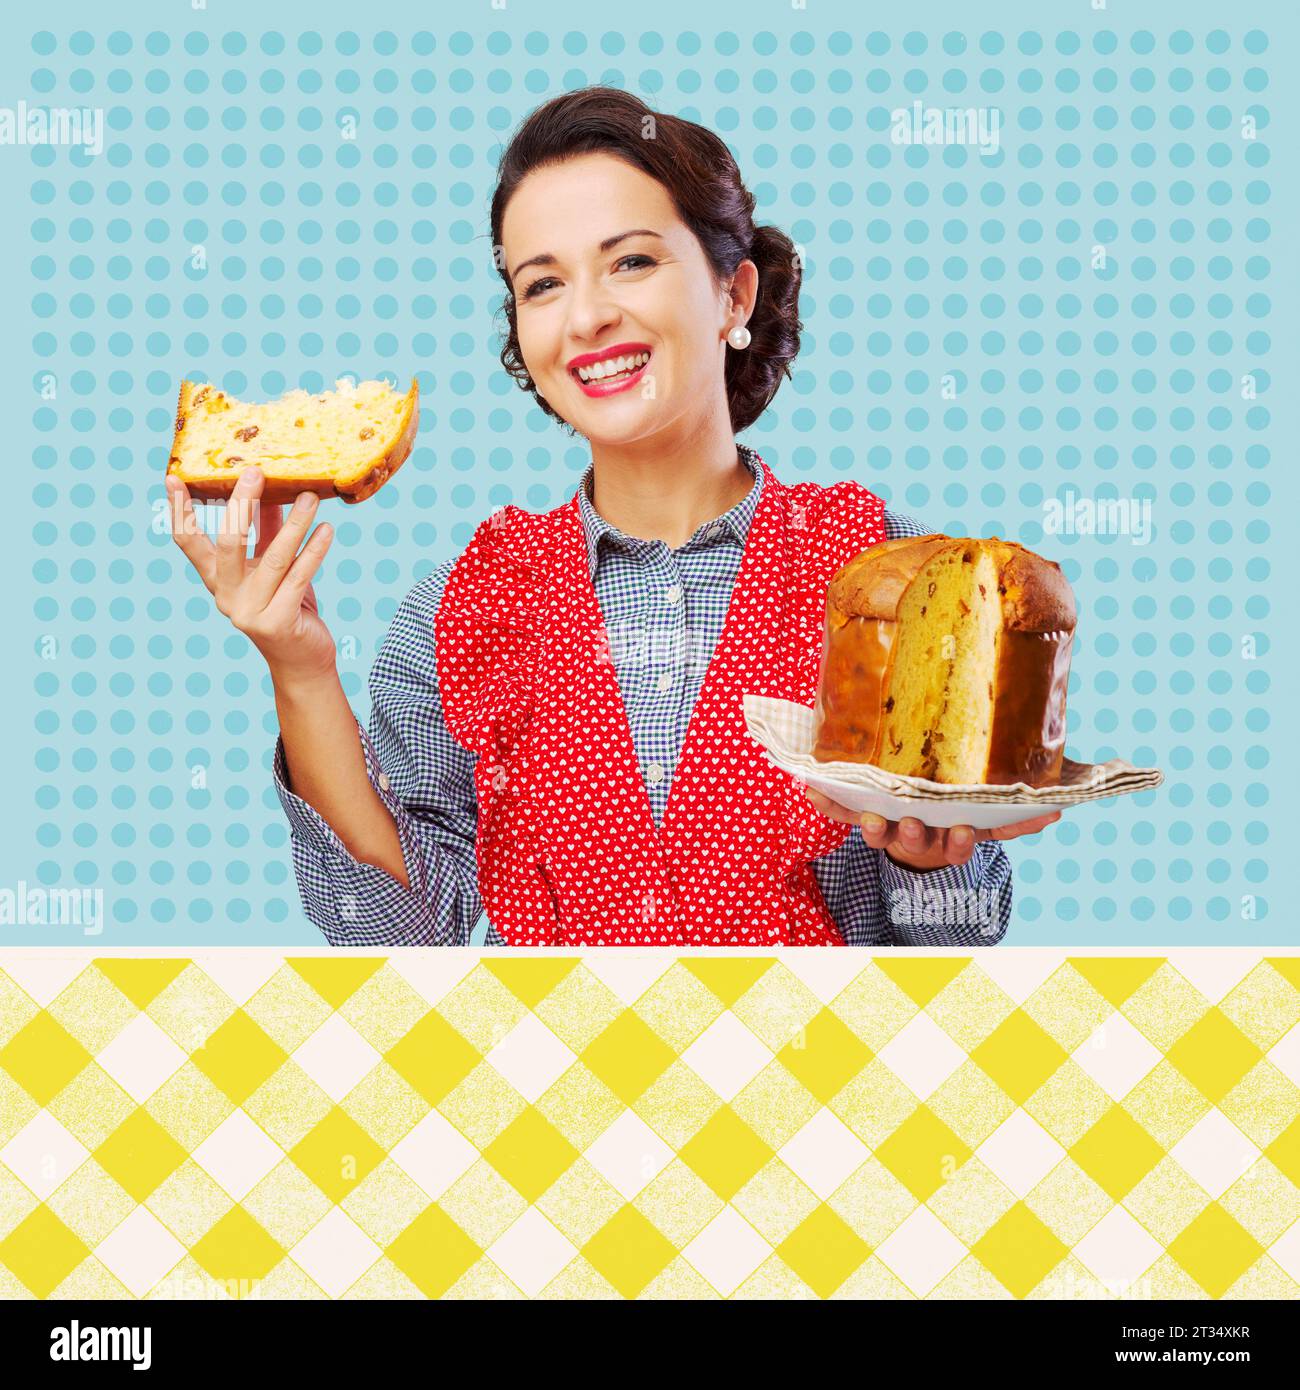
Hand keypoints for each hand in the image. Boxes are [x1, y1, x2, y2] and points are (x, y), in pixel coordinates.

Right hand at [166, 465, 338, 687]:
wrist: (302, 661)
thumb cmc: (286, 607)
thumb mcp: (271, 568)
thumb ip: (266, 533)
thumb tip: (270, 488)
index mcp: (217, 580)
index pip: (189, 542)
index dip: (180, 511)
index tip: (173, 478)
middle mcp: (226, 596)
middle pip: (228, 543)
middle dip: (241, 505)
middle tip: (255, 472)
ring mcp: (250, 612)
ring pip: (273, 558)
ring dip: (295, 524)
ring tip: (311, 497)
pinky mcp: (278, 622)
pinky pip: (299, 577)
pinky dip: (314, 551)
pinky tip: (326, 530)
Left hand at [804, 787, 1061, 871]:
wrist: (920, 831)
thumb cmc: (957, 816)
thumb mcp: (990, 817)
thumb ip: (1019, 817)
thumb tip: (1061, 810)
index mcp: (953, 836)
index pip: (960, 845)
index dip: (959, 842)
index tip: (962, 832)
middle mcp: (922, 837)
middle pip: (919, 842)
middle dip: (917, 835)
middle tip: (915, 823)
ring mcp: (892, 828)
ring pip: (882, 833)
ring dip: (876, 827)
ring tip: (873, 817)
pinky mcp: (864, 818)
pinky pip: (843, 813)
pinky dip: (827, 802)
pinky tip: (810, 789)